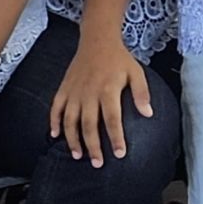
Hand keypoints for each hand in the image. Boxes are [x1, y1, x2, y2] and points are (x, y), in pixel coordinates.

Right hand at [49, 35, 154, 166]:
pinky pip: (56, 108)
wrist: (97, 40)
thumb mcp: (136, 72)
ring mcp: (74, 92)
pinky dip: (54, 122)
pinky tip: (55, 136)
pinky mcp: (64, 88)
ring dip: (72, 140)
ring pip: (70, 120)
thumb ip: (142, 93)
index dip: (116, 138)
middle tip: (97, 164)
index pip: (112, 119)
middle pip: (89, 125)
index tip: (119, 154)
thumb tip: (148, 114)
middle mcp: (89, 93)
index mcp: (108, 90)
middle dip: (93, 146)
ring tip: (78, 156)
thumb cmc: (119, 59)